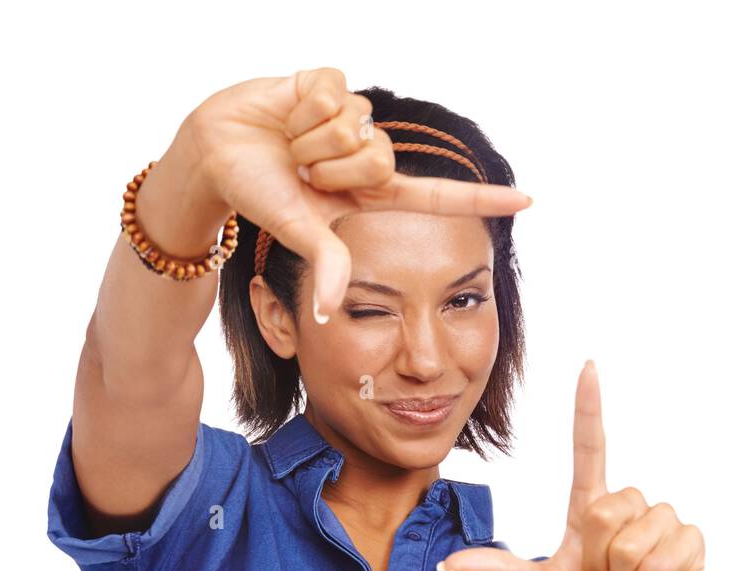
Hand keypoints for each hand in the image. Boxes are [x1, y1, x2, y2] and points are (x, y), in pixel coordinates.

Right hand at [188, 68, 532, 317]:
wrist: (217, 153)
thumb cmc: (258, 196)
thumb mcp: (299, 232)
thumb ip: (325, 264)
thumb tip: (330, 315)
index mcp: (371, 194)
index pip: (438, 197)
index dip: (481, 199)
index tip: (527, 201)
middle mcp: (368, 154)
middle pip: (381, 158)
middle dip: (333, 168)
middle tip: (302, 173)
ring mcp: (352, 118)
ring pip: (357, 125)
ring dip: (313, 139)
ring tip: (290, 145)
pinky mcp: (331, 82)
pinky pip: (335, 91)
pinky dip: (303, 107)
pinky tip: (286, 113)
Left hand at [437, 361, 708, 570]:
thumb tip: (447, 565)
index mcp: (591, 510)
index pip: (591, 450)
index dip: (588, 411)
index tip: (587, 368)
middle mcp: (629, 508)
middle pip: (604, 511)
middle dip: (594, 566)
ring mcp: (663, 523)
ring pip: (630, 539)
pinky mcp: (690, 544)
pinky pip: (658, 560)